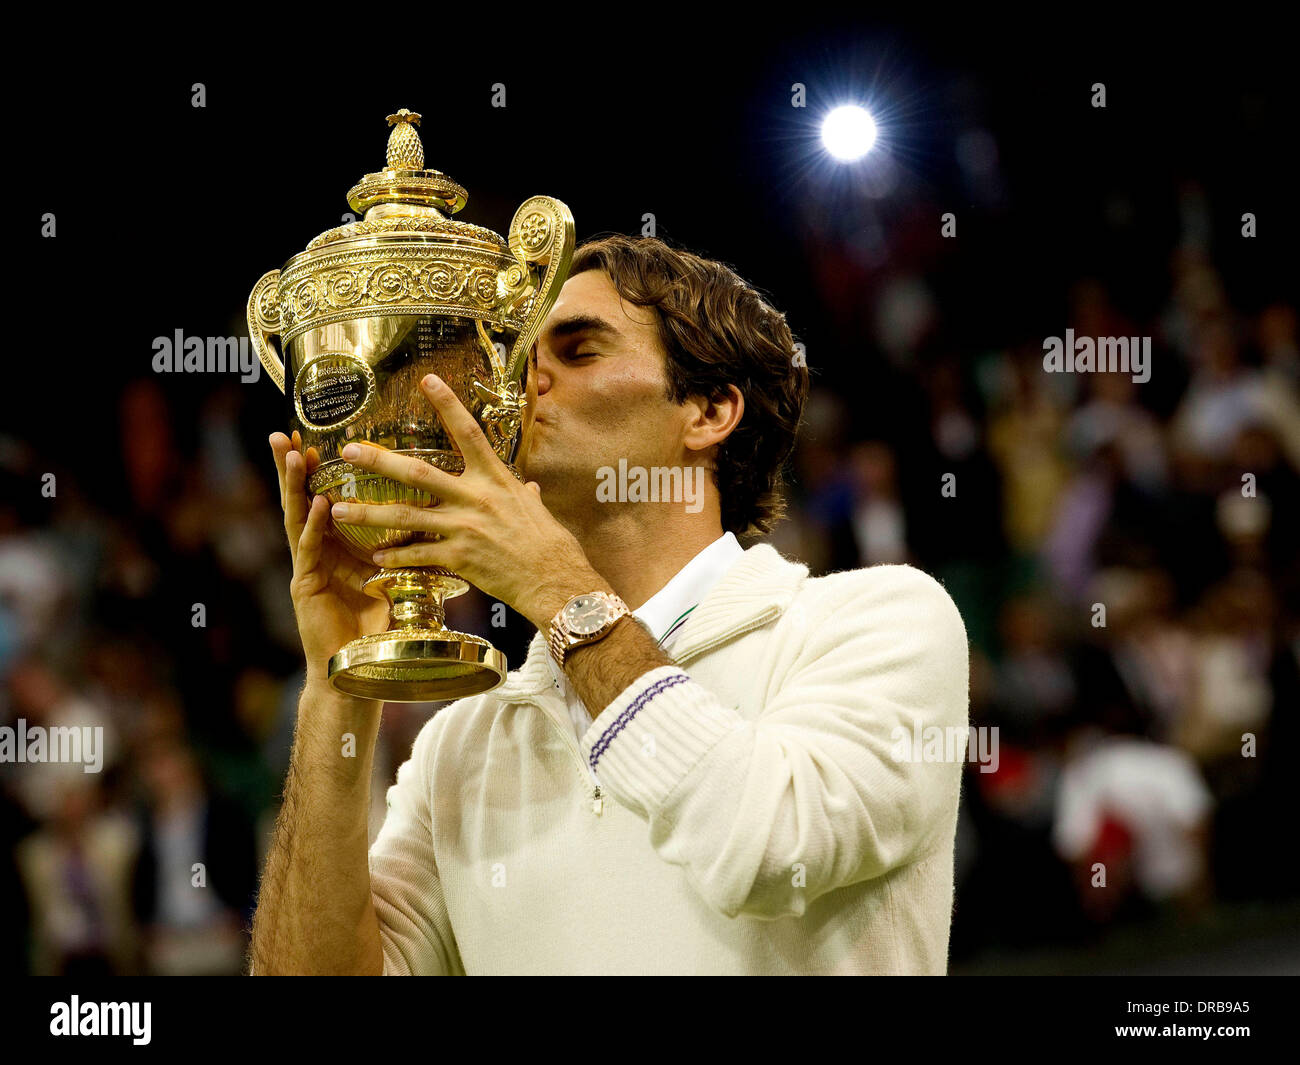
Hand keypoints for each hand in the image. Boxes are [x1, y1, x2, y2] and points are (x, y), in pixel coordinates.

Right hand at [270, 431, 389, 685]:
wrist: (360, 671)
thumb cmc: (379, 629)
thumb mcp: (395, 579)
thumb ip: (405, 553)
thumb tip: (440, 526)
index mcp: (337, 548)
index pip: (323, 499)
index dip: (318, 470)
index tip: (318, 436)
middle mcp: (318, 553)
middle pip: (302, 500)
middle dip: (292, 468)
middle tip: (286, 434)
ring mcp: (308, 568)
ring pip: (297, 518)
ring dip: (295, 485)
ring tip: (294, 454)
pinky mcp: (307, 587)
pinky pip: (310, 550)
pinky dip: (314, 525)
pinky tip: (318, 503)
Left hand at [326, 374, 605, 630]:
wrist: (554, 578)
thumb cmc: (550, 543)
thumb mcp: (535, 509)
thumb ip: (523, 495)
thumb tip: (527, 488)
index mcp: (494, 478)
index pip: (468, 432)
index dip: (447, 404)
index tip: (427, 380)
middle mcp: (474, 497)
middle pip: (418, 473)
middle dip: (379, 461)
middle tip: (349, 451)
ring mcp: (463, 528)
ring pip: (406, 516)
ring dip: (369, 513)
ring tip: (340, 509)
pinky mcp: (458, 557)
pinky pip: (418, 554)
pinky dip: (395, 555)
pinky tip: (375, 557)